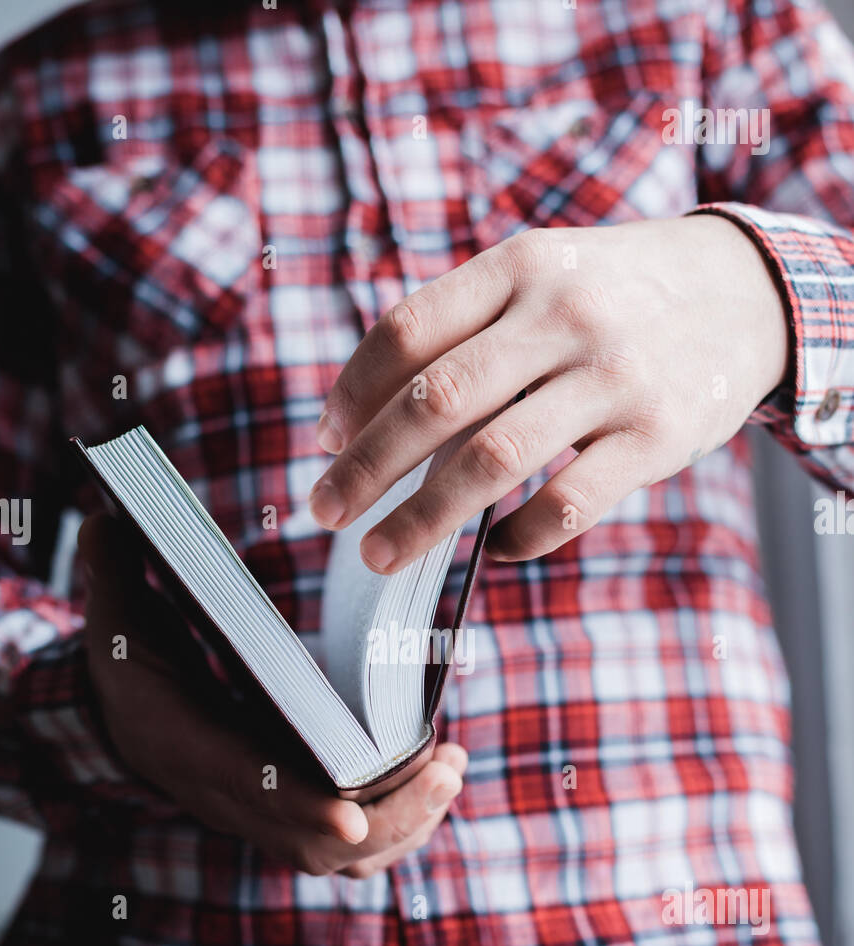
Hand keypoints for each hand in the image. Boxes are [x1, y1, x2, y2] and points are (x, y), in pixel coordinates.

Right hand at [79, 513, 465, 876]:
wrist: (130, 728)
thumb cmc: (134, 668)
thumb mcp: (117, 621)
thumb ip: (117, 575)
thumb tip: (106, 518)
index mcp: (185, 749)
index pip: (246, 788)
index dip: (298, 806)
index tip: (351, 817)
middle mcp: (230, 799)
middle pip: (313, 842)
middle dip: (388, 816)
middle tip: (447, 770)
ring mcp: (266, 816)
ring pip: (343, 854)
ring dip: (407, 822)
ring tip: (452, 769)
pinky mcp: (296, 817)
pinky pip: (356, 849)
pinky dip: (405, 824)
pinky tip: (439, 779)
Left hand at [309, 214, 788, 564]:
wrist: (746, 293)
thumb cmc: (614, 294)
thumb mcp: (544, 274)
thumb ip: (467, 328)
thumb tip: (366, 418)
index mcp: (521, 267)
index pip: (409, 331)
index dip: (354, 392)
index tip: (325, 441)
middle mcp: (564, 316)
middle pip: (436, 402)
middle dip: (367, 466)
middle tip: (324, 510)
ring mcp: (614, 377)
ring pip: (492, 460)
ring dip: (422, 518)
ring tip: (380, 553)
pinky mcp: (657, 437)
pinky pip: (569, 504)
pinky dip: (519, 538)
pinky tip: (494, 548)